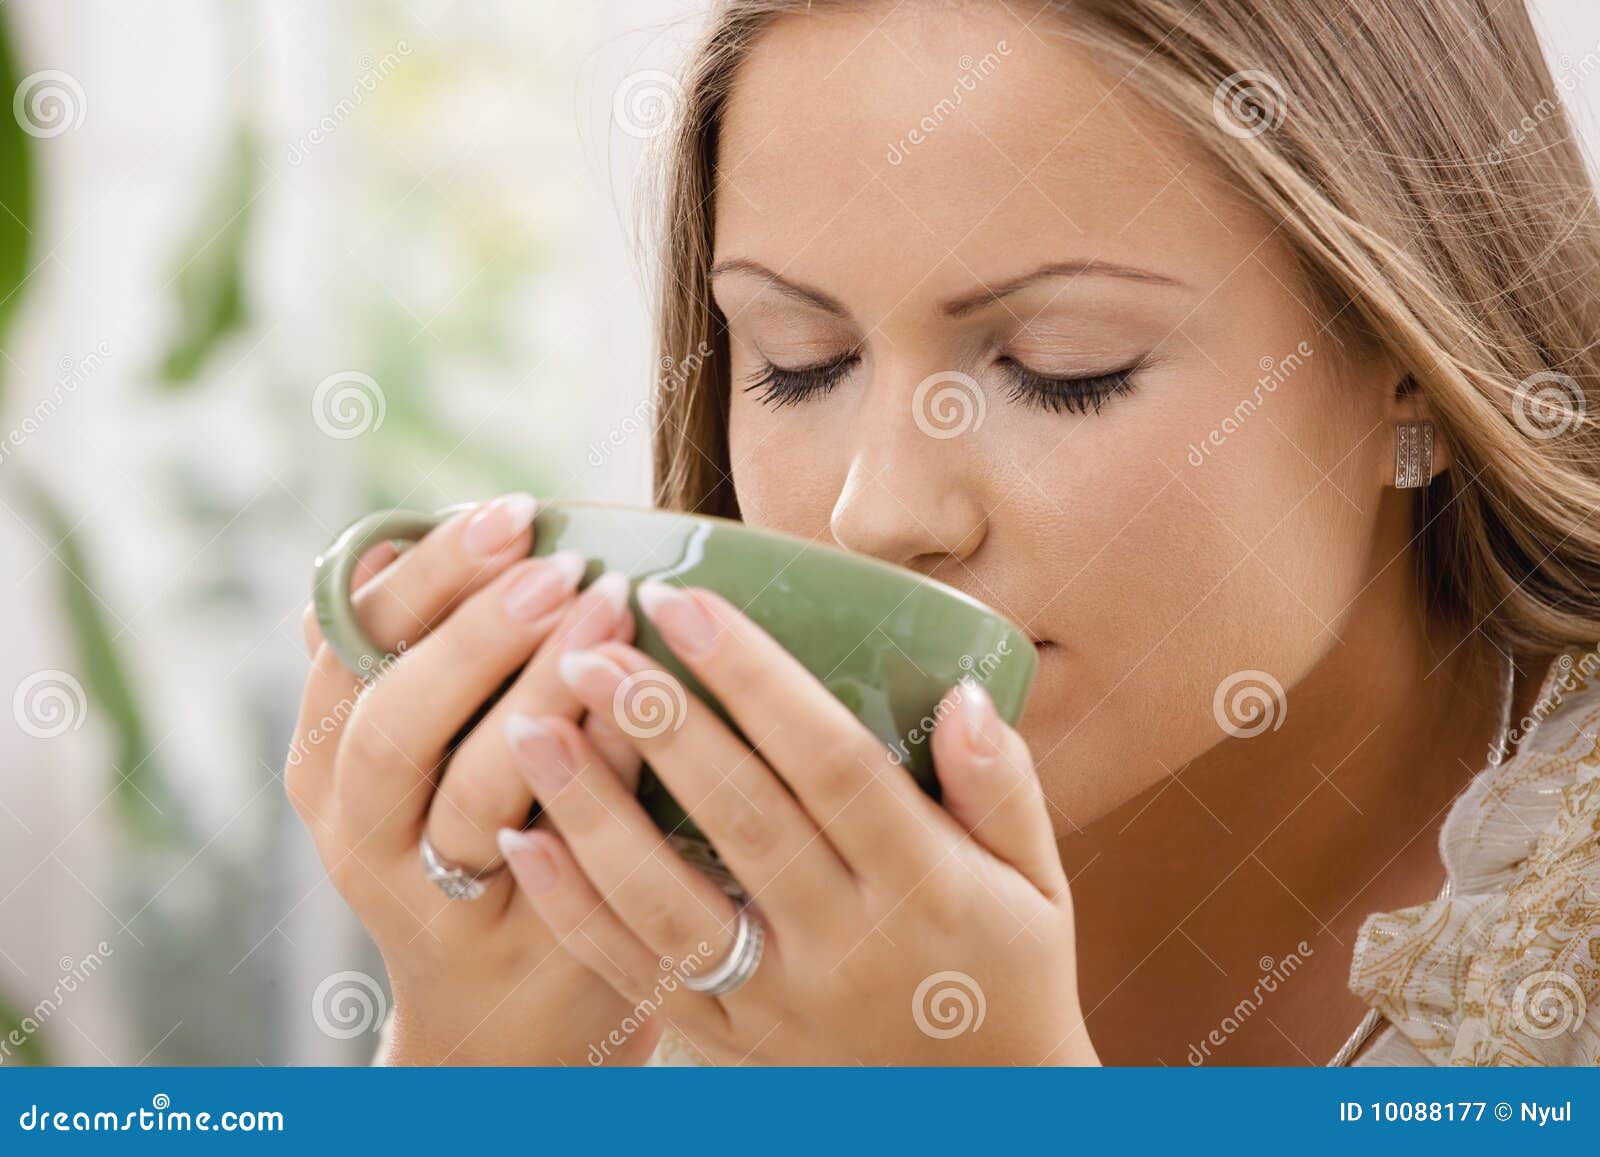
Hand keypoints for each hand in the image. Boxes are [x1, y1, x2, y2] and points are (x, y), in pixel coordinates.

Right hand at [285, 494, 660, 1064]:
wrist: (510, 1012)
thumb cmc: (476, 834)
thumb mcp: (418, 750)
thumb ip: (408, 657)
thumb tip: (389, 541)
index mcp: (328, 760)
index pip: (351, 647)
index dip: (427, 575)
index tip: (510, 513)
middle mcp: (361, 833)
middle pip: (394, 722)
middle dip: (476, 633)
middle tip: (561, 563)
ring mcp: (437, 899)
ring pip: (473, 793)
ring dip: (542, 691)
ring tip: (610, 608)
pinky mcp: (526, 941)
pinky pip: (568, 848)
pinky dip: (604, 768)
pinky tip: (647, 702)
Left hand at [501, 579, 1097, 1065]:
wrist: (980, 1118)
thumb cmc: (1008, 971)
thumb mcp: (1036, 880)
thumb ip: (1003, 786)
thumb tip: (962, 691)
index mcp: (925, 884)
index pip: (831, 762)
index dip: (756, 678)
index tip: (688, 603)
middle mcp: (846, 942)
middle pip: (740, 820)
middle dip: (660, 727)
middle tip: (588, 648)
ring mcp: (780, 1001)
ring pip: (669, 905)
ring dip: (593, 814)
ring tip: (531, 728)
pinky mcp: (732, 1042)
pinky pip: (642, 977)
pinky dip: (576, 912)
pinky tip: (521, 842)